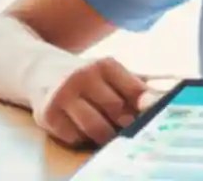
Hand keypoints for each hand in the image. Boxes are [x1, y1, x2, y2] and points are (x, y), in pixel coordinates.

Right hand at [27, 55, 146, 146]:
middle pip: (117, 110)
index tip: (154, 117)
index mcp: (104, 65)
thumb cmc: (85, 77)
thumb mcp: (108, 73)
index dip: (147, 108)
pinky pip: (75, 137)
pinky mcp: (48, 114)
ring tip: (107, 132)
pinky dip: (81, 137)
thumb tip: (162, 101)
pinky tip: (79, 127)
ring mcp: (63, 95)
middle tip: (128, 128)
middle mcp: (83, 76)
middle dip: (125, 124)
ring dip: (105, 135)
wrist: (39, 69)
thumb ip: (134, 88)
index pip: (134, 91)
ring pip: (96, 128)